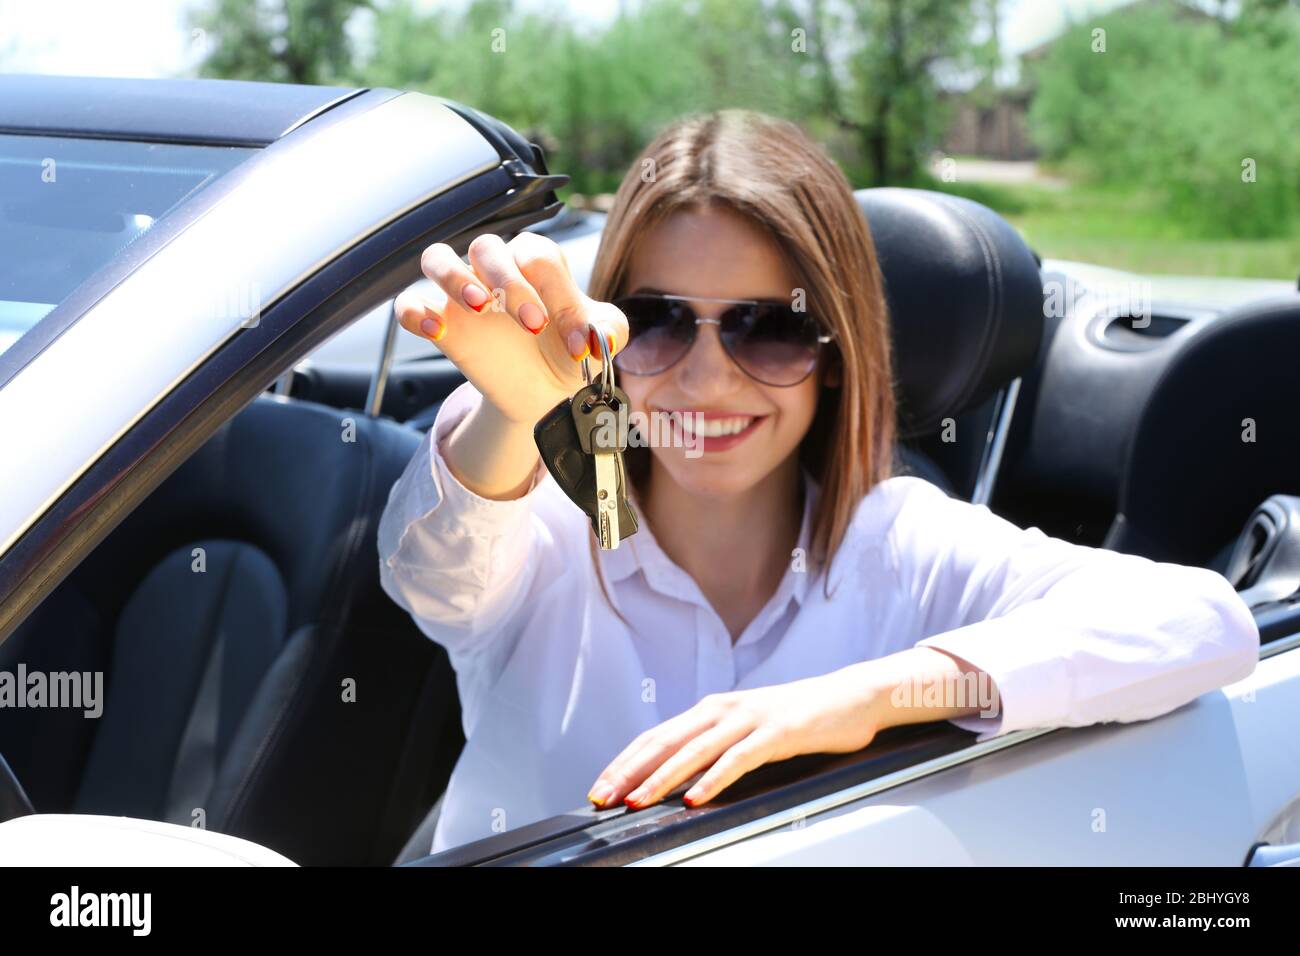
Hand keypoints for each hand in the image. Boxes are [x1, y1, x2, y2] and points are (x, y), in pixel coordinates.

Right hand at [395, 232, 628, 425]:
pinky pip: (409, 303)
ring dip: (454, 276)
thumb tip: (599, 338)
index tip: (578, 344)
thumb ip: (608, 329)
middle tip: (533, 325)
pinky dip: (414, 311)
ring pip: (437, 257)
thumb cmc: (569, 350)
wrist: (545, 390)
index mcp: (536, 261)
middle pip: (487, 248)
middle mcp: (495, 268)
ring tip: (479, 306)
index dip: (560, 298)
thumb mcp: (599, 338)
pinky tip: (435, 330)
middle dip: (510, 283)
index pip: (540, 259)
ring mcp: (462, 293)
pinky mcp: (440, 322)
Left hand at [586, 647, 992, 810]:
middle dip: (630, 771)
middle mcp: (723, 709)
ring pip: (695, 750)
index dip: (624, 761)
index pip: (656, 735)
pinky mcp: (778, 732)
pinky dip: (714, 778)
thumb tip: (676, 778)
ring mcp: (750, 718)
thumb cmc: (798, 717)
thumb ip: (713, 747)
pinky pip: (739, 758)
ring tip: (639, 800)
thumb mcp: (746, 729)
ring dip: (663, 777)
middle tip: (604, 796)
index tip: (601, 787)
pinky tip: (697, 797)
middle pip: (665, 741)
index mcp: (711, 709)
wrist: (850, 696)